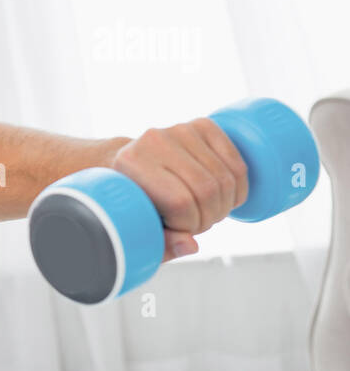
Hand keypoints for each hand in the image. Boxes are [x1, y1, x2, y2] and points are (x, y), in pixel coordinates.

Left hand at [110, 118, 249, 262]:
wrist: (130, 166)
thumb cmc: (134, 203)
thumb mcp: (139, 228)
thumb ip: (162, 243)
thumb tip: (191, 245)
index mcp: (131, 163)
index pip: (181, 202)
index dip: (190, 224)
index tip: (180, 230)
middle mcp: (154, 140)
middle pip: (207, 189)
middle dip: (210, 217)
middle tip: (198, 224)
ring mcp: (181, 129)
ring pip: (225, 178)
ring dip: (225, 206)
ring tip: (207, 213)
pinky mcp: (204, 125)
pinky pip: (237, 162)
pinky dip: (239, 187)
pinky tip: (226, 199)